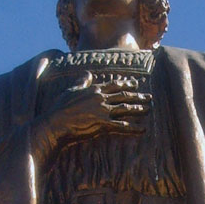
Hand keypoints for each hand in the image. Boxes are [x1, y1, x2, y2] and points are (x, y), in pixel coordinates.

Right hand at [36, 73, 150, 153]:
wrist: (56, 123)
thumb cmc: (60, 108)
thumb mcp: (71, 90)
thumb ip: (81, 82)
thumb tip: (87, 74)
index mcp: (94, 89)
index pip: (114, 85)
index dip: (126, 84)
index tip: (135, 84)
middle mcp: (101, 98)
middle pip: (123, 96)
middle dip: (138, 96)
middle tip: (149, 97)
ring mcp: (102, 111)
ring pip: (125, 109)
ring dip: (139, 109)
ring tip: (148, 110)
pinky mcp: (102, 124)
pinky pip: (122, 126)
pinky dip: (134, 128)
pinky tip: (143, 129)